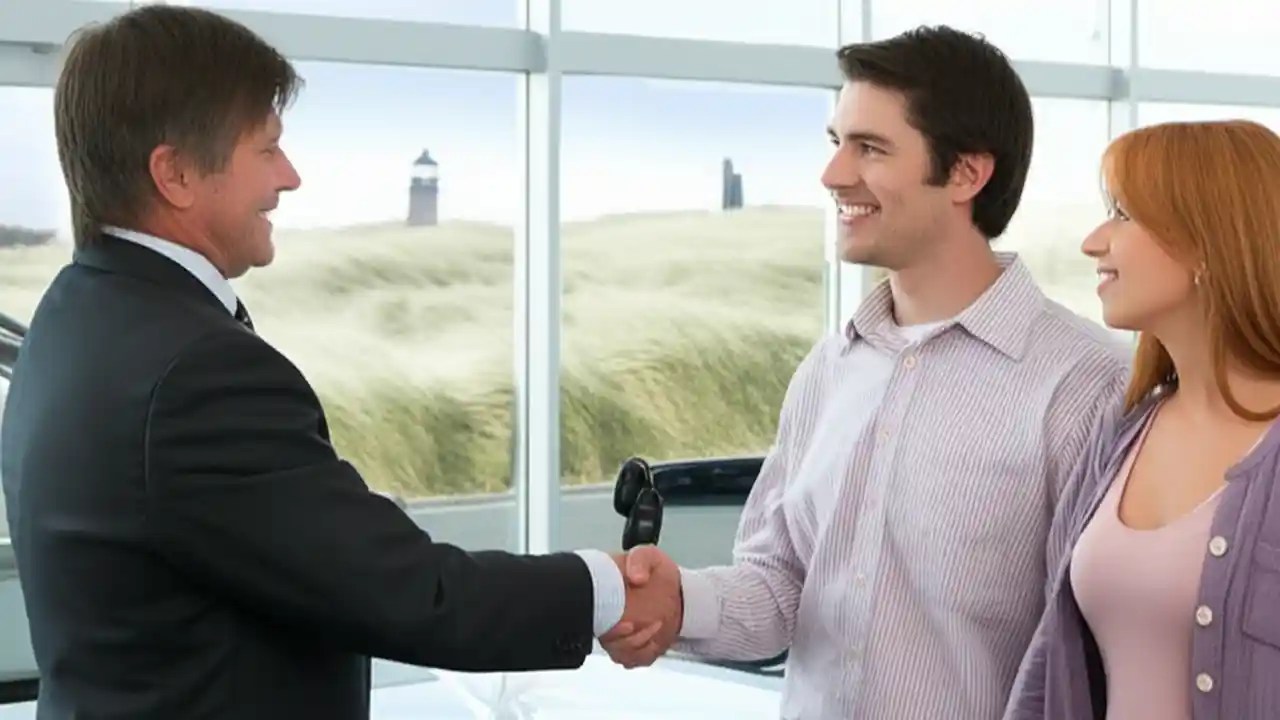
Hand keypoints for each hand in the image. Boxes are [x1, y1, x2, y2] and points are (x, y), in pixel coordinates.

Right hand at [600, 544, 681, 667]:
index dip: (606, 625)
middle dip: (620, 639)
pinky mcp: (634, 647)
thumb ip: (640, 559)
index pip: (590, 614)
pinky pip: (632, 660)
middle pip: (603, 639)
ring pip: (616, 652)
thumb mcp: (649, 556)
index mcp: (603, 595)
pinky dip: (642, 655)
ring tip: (653, 627)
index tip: (624, 623)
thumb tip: (635, 576)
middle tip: (636, 625)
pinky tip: (654, 641)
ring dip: (633, 646)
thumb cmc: (658, 573)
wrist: (678, 590)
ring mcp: (620, 635)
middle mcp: (607, 618)